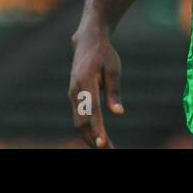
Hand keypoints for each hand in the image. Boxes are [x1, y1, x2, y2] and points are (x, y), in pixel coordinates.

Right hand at [68, 23, 123, 148]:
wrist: (87, 41)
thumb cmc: (104, 55)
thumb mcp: (113, 69)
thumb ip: (114, 91)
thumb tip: (119, 113)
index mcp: (86, 81)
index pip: (92, 110)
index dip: (96, 128)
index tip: (103, 143)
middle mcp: (76, 90)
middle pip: (81, 121)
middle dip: (93, 138)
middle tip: (108, 150)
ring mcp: (72, 94)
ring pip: (78, 122)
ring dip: (90, 137)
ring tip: (105, 148)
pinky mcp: (74, 96)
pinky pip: (79, 117)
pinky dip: (87, 129)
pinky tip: (98, 138)